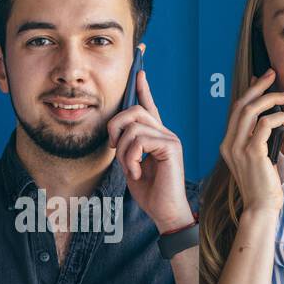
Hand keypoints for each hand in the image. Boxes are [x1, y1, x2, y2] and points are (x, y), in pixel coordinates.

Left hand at [106, 68, 192, 231]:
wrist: (165, 212)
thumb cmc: (150, 193)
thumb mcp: (131, 165)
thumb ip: (126, 147)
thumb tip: (116, 135)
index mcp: (156, 136)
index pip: (148, 106)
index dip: (142, 89)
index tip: (138, 72)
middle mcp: (165, 132)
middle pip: (134, 110)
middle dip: (115, 127)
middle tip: (113, 149)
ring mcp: (170, 138)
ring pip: (133, 127)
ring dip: (123, 151)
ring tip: (130, 168)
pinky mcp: (171, 146)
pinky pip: (139, 141)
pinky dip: (131, 158)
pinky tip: (137, 173)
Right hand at [219, 68, 283, 213]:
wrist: (261, 208)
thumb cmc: (263, 186)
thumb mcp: (257, 160)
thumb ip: (258, 141)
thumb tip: (271, 121)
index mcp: (228, 145)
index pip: (236, 110)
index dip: (250, 92)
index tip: (263, 80)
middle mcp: (229, 144)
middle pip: (241, 105)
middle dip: (259, 86)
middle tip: (273, 74)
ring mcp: (239, 148)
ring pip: (251, 110)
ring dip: (272, 98)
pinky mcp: (253, 153)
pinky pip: (266, 124)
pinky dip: (280, 117)